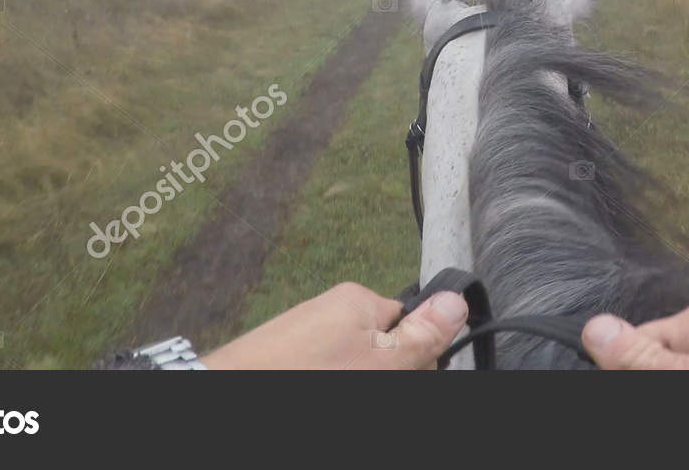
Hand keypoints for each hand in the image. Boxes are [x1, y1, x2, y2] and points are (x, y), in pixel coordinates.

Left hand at [202, 282, 467, 369]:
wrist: (230, 390)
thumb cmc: (310, 377)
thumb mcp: (382, 364)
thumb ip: (422, 335)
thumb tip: (458, 298)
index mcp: (359, 299)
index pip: (408, 324)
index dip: (413, 358)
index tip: (405, 377)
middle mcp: (329, 309)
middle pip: (379, 346)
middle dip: (381, 371)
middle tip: (368, 385)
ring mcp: (302, 335)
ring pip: (348, 363)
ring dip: (355, 377)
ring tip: (339, 385)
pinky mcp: (282, 357)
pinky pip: (320, 368)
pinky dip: (325, 378)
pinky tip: (318, 384)